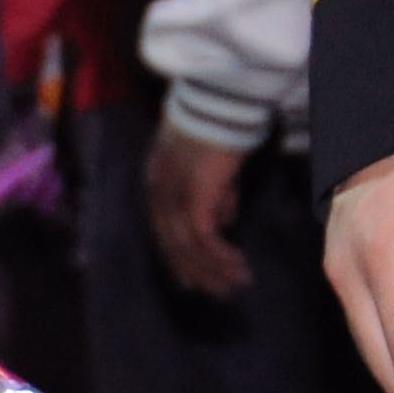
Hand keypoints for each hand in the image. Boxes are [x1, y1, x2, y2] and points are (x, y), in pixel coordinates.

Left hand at [144, 119, 252, 300]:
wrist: (220, 101)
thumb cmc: (222, 125)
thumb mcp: (215, 164)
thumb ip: (218, 194)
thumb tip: (226, 221)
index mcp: (157, 180)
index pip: (162, 229)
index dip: (178, 256)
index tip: (193, 280)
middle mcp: (158, 191)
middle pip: (171, 244)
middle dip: (195, 271)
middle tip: (217, 292)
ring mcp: (173, 196)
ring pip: (187, 246)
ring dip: (212, 269)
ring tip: (234, 285)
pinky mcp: (192, 198)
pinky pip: (202, 239)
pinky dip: (218, 257)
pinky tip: (236, 266)